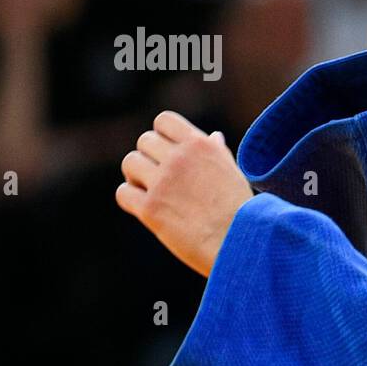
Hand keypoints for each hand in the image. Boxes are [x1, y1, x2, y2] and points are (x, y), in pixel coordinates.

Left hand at [116, 112, 253, 277]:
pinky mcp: (151, 209)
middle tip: (158, 176)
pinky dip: (130, 199)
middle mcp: (180, 159)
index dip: (161, 135)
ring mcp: (163, 183)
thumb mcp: (234, 174)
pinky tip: (145, 208)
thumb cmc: (243, 212)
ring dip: (136, 176)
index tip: (167, 153)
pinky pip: (123, 193)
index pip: (164, 121)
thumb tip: (213, 137)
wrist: (241, 244)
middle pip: (145, 141)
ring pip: (130, 162)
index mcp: (201, 145)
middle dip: (149, 157)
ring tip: (150, 191)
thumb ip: (217, 153)